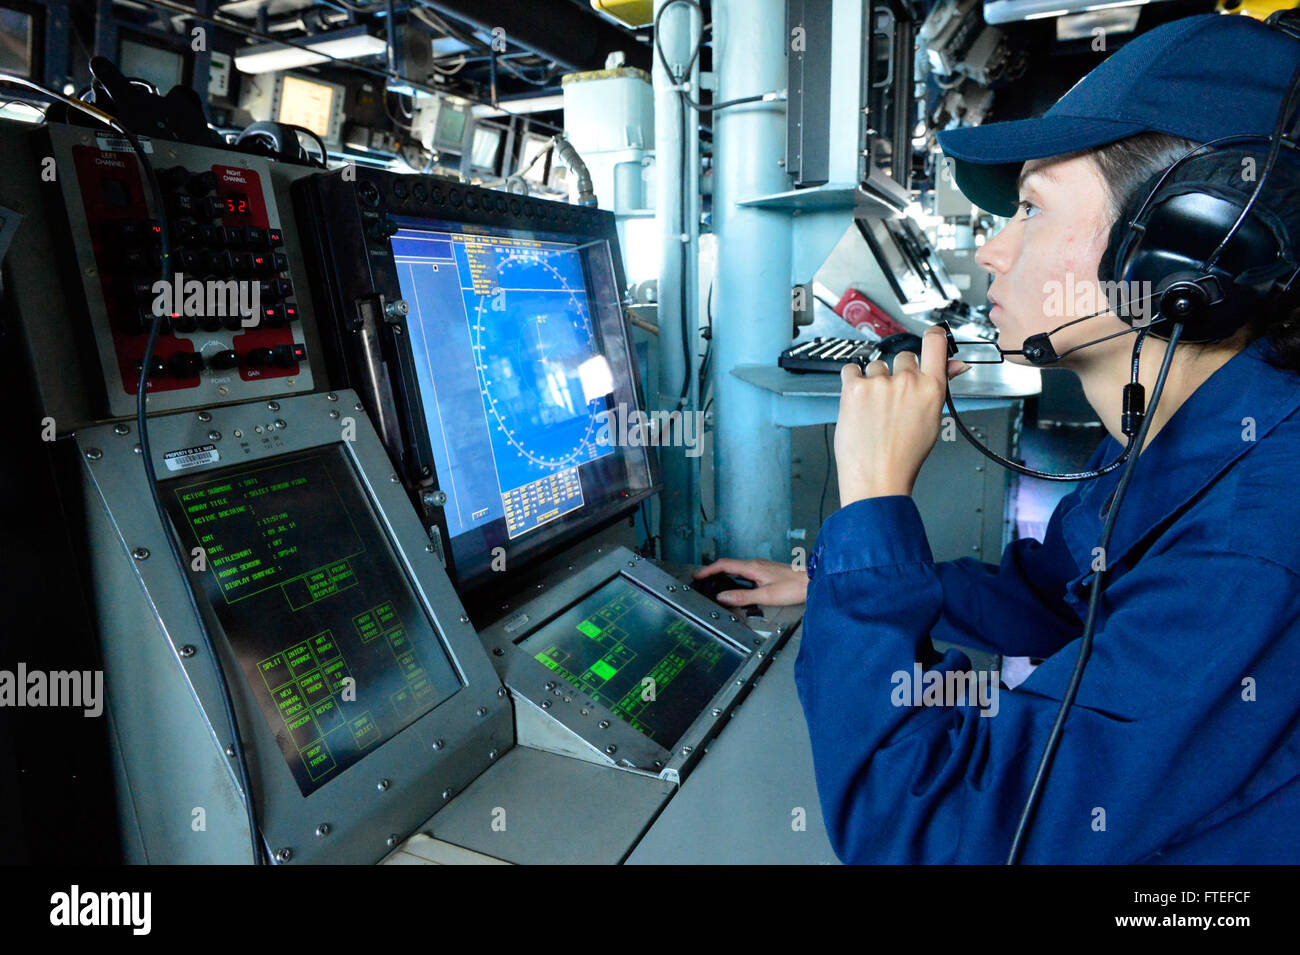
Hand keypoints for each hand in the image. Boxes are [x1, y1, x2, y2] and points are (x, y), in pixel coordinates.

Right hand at [693, 558, 807, 606]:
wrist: (813, 581)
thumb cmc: (794, 587)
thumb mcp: (765, 596)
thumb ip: (743, 597)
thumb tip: (723, 597)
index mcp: (752, 567)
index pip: (724, 565)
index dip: (708, 570)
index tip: (697, 576)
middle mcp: (756, 564)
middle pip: (729, 565)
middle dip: (713, 572)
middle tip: (702, 580)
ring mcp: (762, 567)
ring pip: (737, 569)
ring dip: (724, 575)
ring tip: (716, 584)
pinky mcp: (767, 572)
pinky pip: (745, 572)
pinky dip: (735, 578)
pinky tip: (737, 587)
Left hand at [834, 325, 970, 505]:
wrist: (877, 477)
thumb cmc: (905, 455)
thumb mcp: (932, 420)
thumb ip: (939, 386)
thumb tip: (955, 365)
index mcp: (932, 388)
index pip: (935, 343)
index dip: (932, 335)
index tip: (929, 335)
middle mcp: (907, 381)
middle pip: (903, 357)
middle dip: (898, 373)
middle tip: (892, 400)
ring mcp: (879, 383)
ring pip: (876, 366)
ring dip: (873, 381)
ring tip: (873, 409)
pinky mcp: (854, 388)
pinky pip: (851, 369)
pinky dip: (851, 381)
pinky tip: (856, 400)